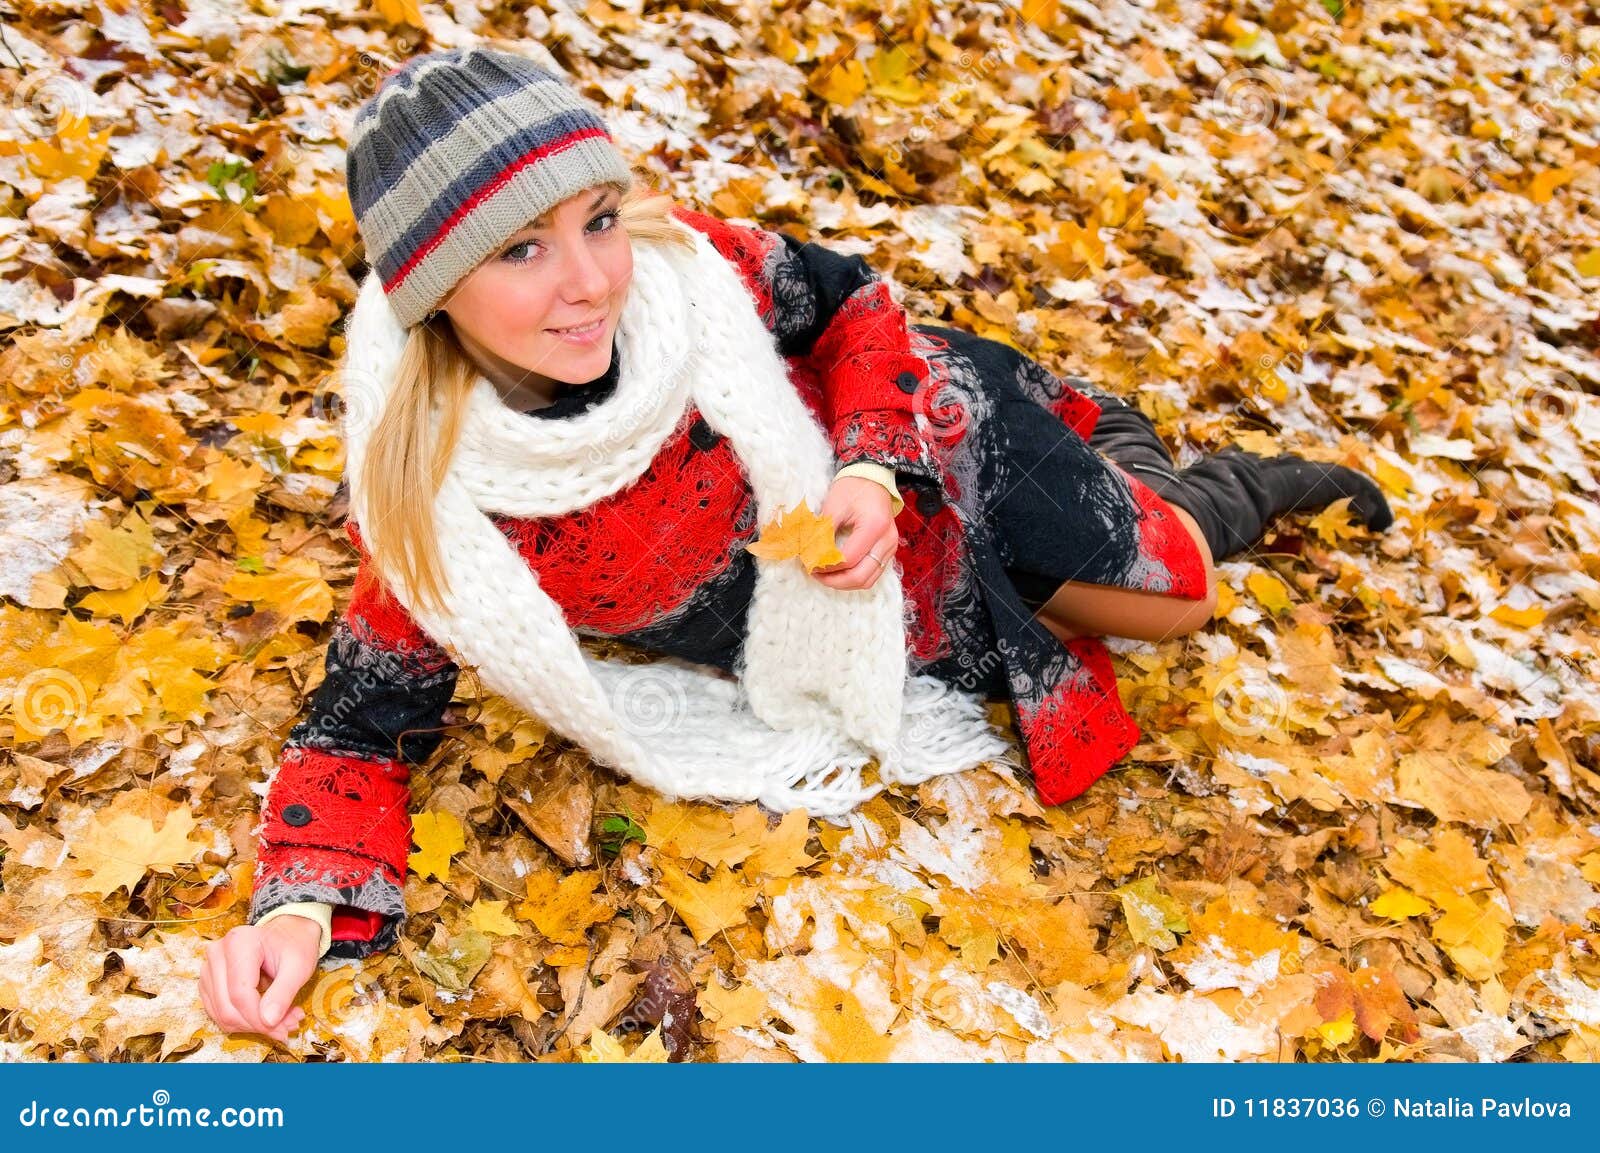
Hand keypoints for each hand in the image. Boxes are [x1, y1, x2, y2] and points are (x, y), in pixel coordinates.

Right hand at [200, 915, 320, 1042]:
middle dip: (258, 1024)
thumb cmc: (294, 946)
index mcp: (238, 943)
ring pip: (222, 1014)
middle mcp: (216, 953)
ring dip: (252, 1026)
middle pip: (227, 1007)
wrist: (287, 935)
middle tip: (288, 1026)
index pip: (240, 994)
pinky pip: (219, 1013)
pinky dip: (243, 1022)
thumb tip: (268, 1021)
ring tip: (282, 1020)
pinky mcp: (208, 983)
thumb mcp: (299, 966)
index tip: (284, 1028)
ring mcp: (208, 969)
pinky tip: (265, 1016)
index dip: (259, 1018)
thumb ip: (283, 993)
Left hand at [811, 475, 898, 590]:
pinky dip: (854, 577)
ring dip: (845, 583)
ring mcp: (891, 547)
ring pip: (868, 580)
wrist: (872, 478)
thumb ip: (822, 534)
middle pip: (861, 576)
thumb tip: (809, 557)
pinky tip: (838, 572)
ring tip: (825, 576)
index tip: (809, 564)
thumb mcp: (833, 507)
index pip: (849, 559)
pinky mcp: (888, 550)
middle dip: (835, 581)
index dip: (827, 566)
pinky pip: (872, 573)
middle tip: (815, 574)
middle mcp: (887, 541)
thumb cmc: (852, 488)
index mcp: (874, 527)